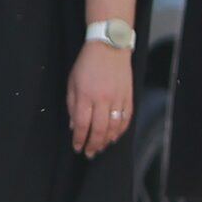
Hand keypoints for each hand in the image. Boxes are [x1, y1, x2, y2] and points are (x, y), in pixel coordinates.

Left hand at [68, 42, 135, 156]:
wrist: (109, 47)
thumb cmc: (87, 64)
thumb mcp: (72, 82)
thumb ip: (72, 105)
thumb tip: (74, 125)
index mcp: (86, 95)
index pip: (83, 124)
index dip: (80, 139)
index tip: (77, 147)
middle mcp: (103, 99)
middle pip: (99, 129)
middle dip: (94, 144)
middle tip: (89, 153)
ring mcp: (118, 99)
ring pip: (114, 127)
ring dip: (107, 141)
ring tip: (100, 147)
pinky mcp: (129, 97)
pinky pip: (126, 119)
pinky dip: (121, 131)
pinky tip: (114, 137)